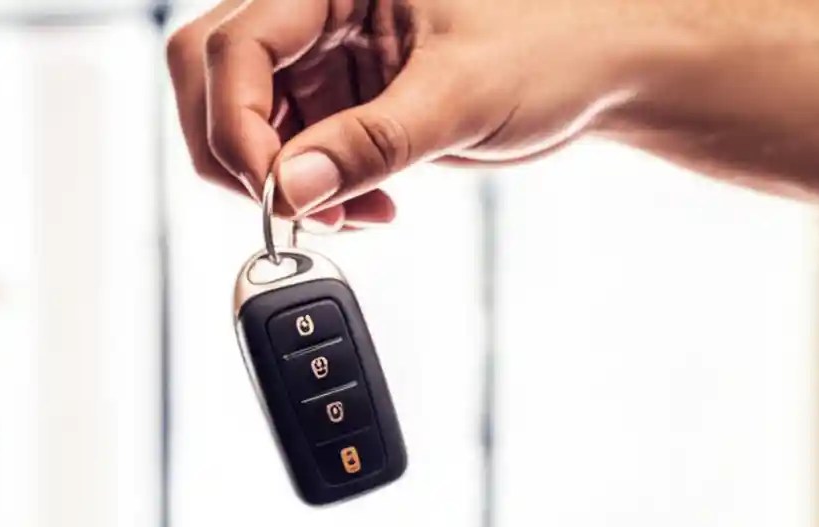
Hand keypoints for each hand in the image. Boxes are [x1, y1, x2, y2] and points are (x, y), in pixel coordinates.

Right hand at [167, 0, 671, 228]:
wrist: (604, 71)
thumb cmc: (557, 43)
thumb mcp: (462, 93)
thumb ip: (371, 142)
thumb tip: (290, 188)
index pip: (235, 45)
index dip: (236, 125)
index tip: (275, 192)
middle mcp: (319, 9)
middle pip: (214, 75)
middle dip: (237, 152)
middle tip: (289, 206)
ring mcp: (326, 57)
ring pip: (244, 120)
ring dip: (278, 181)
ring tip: (345, 214)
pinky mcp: (344, 101)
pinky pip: (291, 150)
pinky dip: (312, 190)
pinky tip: (361, 206)